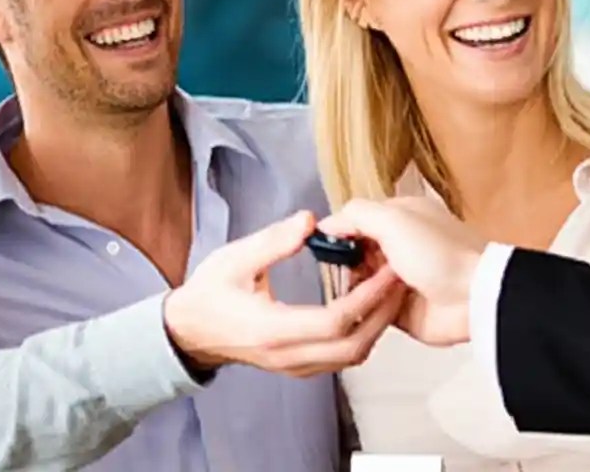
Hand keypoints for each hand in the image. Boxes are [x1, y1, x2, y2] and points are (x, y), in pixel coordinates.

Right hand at [163, 211, 404, 376]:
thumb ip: (272, 241)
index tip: (387, 270)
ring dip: (377, 325)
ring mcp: (294, 366)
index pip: (334, 321)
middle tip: (401, 279)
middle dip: (383, 313)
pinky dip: (362, 335)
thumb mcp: (233, 258)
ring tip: (390, 290)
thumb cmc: (208, 294)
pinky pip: (341, 358)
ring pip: (351, 356)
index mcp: (272, 329)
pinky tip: (367, 308)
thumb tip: (309, 221)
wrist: (188, 332)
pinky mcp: (298, 366)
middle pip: (353, 346)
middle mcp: (287, 355)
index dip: (366, 297)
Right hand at [319, 197, 483, 346]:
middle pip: (354, 252)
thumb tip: (326, 223)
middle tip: (338, 269)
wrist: (473, 299)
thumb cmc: (442, 255)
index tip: (321, 243)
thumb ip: (356, 215)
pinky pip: (368, 308)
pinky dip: (362, 308)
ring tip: (351, 289)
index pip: (357, 220)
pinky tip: (357, 307)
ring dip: (352, 286)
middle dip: (344, 261)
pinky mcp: (398, 308)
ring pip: (358, 282)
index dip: (339, 231)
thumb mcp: (394, 220)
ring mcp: (398, 278)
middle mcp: (399, 246)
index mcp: (401, 217)